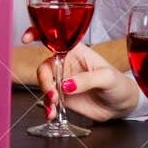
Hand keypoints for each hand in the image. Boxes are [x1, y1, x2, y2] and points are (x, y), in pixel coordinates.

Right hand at [22, 30, 140, 121]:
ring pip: (44, 84)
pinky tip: (52, 114)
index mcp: (76, 50)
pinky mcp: (62, 97)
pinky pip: (49, 100)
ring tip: (54, 106)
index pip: (55, 38)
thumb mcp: (107, 78)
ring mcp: (63, 80)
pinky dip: (48, 107)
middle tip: (53, 94)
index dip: (39, 33)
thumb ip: (87, 79)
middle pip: (45, 66)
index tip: (26, 38)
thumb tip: (66, 85)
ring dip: (46, 95)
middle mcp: (66, 63)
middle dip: (44, 79)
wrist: (121, 105)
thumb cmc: (118, 84)